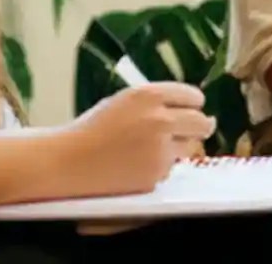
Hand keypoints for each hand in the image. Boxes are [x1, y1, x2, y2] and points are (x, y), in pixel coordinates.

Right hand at [53, 83, 214, 197]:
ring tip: (148, 148)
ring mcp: (160, 150)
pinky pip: (170, 168)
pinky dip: (159, 166)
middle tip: (196, 129)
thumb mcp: (124, 101)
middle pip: (202, 123)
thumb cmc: (93, 128)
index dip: (193, 103)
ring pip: (189, 148)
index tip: (192, 108)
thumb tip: (190, 109)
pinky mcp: (156, 175)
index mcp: (149, 96)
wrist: (70, 160)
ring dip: (178, 147)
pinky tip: (136, 164)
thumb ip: (156, 102)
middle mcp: (159, 120)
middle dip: (201, 125)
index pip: (193, 96)